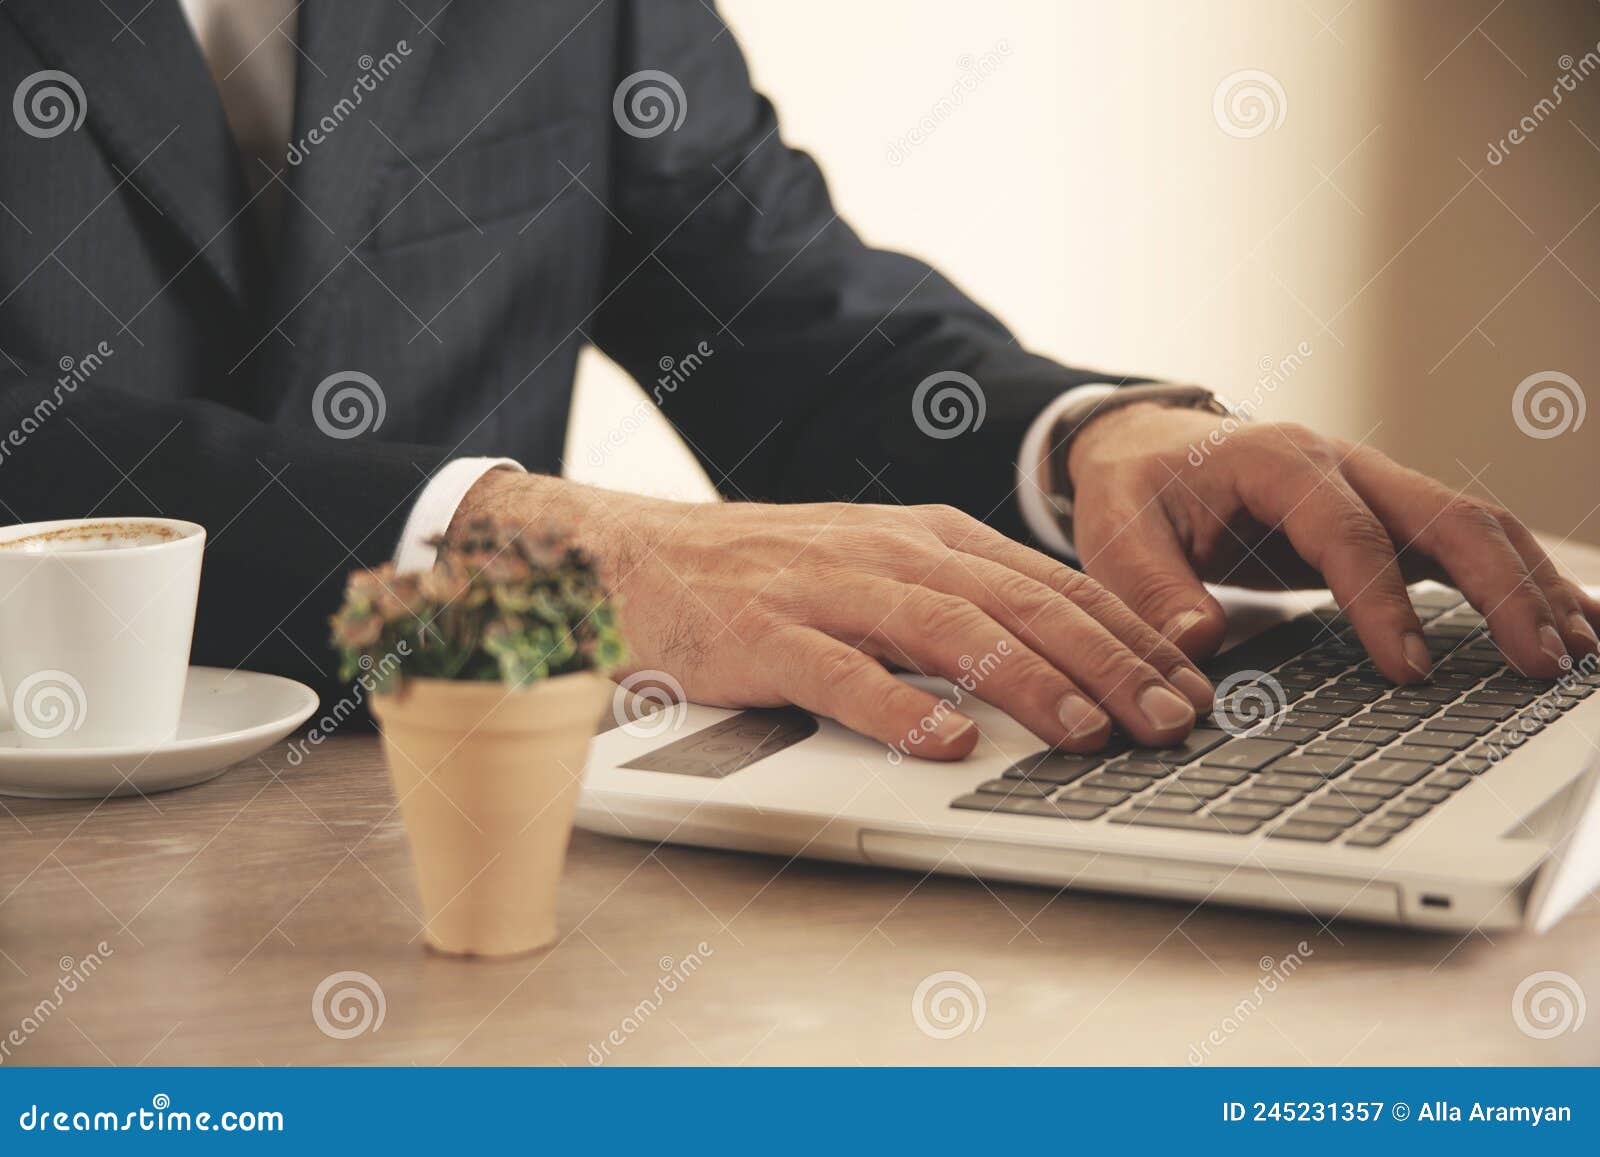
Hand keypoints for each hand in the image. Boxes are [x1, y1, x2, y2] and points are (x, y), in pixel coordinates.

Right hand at [458, 470, 1214, 758]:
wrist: (637, 558)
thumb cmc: (767, 574)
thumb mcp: (878, 568)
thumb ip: (960, 603)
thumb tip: (1065, 657)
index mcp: (926, 536)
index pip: (1052, 584)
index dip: (1130, 635)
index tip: (1190, 684)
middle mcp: (887, 552)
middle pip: (1019, 603)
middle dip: (1108, 663)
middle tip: (1168, 720)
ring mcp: (824, 590)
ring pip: (946, 630)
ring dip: (1027, 681)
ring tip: (1086, 731)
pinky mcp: (762, 634)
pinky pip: (839, 672)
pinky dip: (896, 706)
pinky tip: (945, 740)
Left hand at [1066, 402, 1599, 681]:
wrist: (1148, 445)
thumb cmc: (1136, 487)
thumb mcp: (1117, 530)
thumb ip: (1152, 586)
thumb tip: (1198, 644)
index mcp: (1279, 461)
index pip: (1348, 532)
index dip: (1381, 601)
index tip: (1405, 669)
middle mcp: (1345, 465)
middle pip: (1446, 515)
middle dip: (1501, 588)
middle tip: (1539, 663)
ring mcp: (1376, 489)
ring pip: (1476, 525)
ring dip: (1533, 583)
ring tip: (1579, 652)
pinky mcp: (1389, 519)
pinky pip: (1467, 543)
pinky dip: (1521, 579)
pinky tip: (1567, 624)